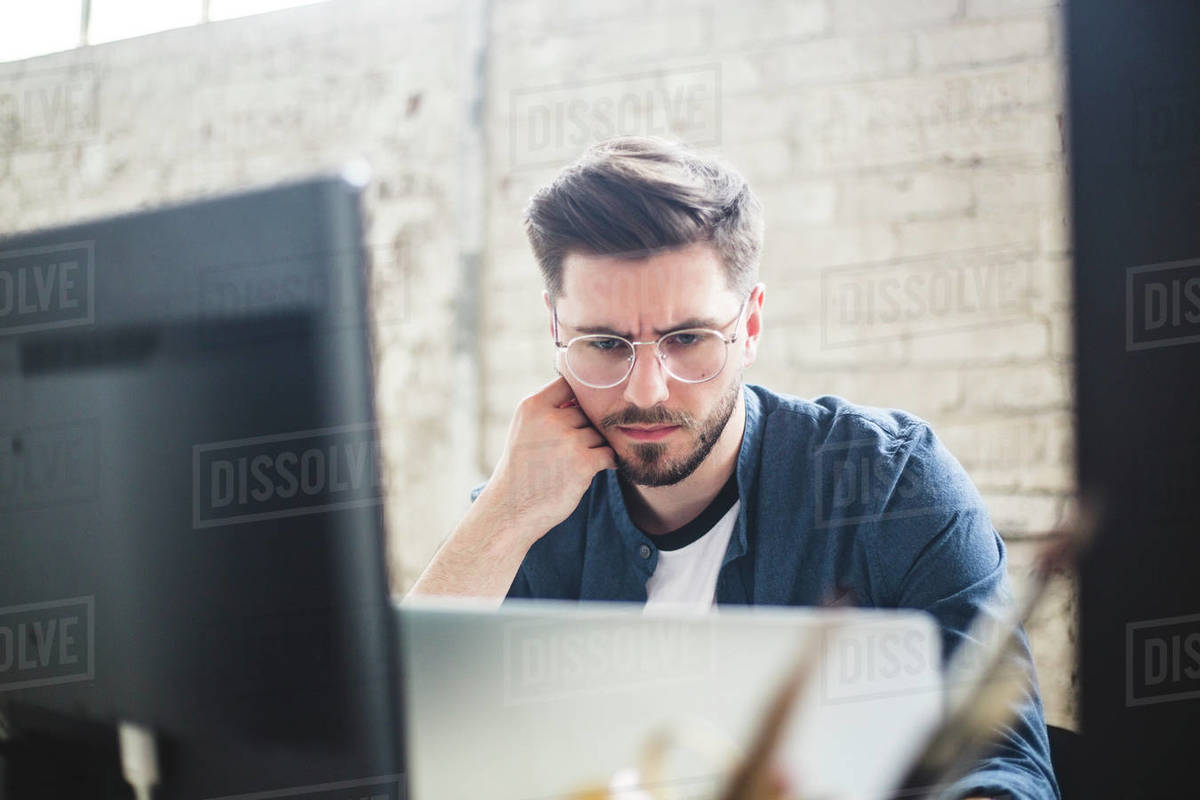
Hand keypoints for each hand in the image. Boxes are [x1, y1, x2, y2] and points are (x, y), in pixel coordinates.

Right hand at [480, 375, 616, 536]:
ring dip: (594, 448)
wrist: (512, 508)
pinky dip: (606, 462)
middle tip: (571, 450)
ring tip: (573, 464)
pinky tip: (592, 470)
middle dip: (585, 429)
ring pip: (599, 434)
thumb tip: (587, 397)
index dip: (579, 395)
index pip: (569, 383)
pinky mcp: (583, 463)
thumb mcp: (524, 429)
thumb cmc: (521, 469)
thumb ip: (550, 410)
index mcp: (532, 406)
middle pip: (587, 412)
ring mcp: (568, 441)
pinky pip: (608, 454)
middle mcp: (550, 419)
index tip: (578, 410)